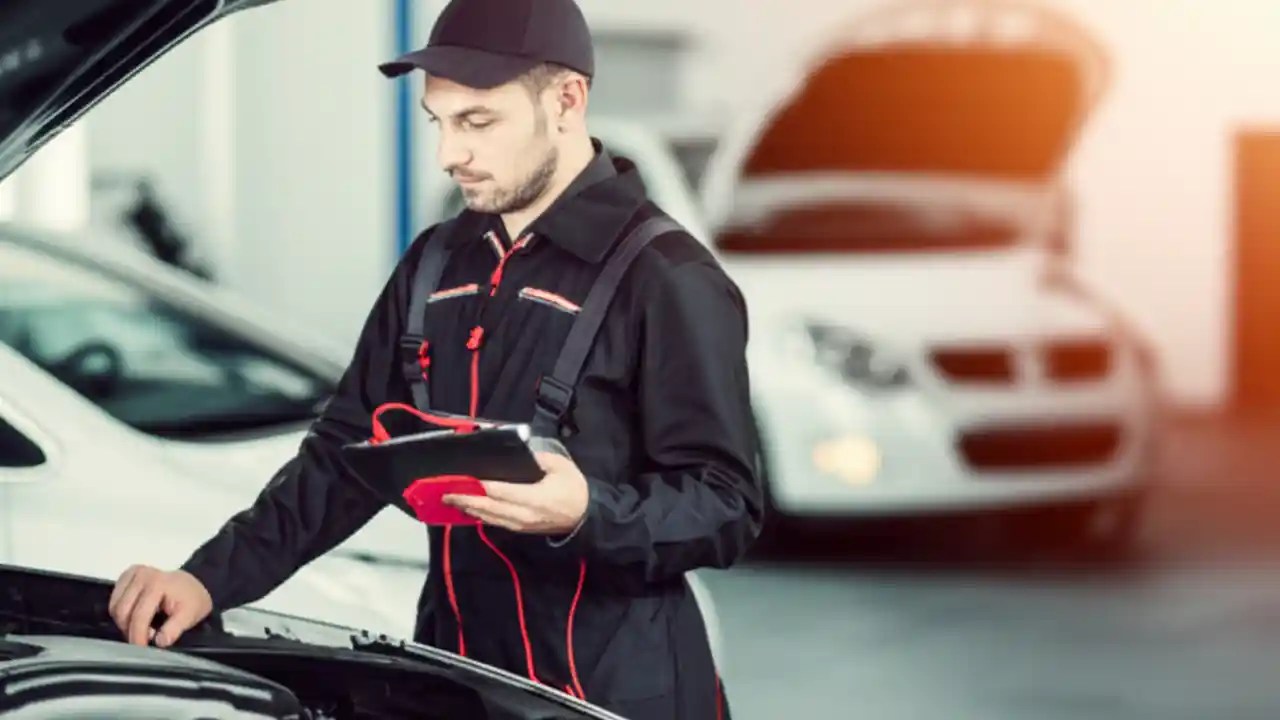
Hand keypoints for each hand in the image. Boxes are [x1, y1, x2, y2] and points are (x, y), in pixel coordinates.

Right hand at [108, 565, 212, 647]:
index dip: (138, 636)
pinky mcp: (126, 576)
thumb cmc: (192, 600)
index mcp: (157, 582)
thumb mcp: (190, 615)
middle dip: (130, 630)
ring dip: (124, 622)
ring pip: (114, 607)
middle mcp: (141, 574)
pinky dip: (121, 613)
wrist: (192, 586)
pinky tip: (136, 616)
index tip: (141, 649)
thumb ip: (174, 629)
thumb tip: (160, 642)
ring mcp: (132, 573)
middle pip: (122, 612)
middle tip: (144, 638)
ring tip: (143, 627)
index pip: (139, 616)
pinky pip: (114, 601)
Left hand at [443, 451, 588, 534]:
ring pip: (488, 517)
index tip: (461, 478)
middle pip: (488, 507)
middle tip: (445, 492)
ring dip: (468, 508)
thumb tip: (518, 453)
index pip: (500, 491)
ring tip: (450, 500)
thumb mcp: (561, 467)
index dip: (479, 486)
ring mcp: (519, 524)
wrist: (584, 517)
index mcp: (535, 498)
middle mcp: (523, 514)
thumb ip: (539, 459)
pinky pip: (494, 522)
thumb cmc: (573, 489)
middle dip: (465, 499)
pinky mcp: (518, 529)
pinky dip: (478, 514)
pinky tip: (467, 508)